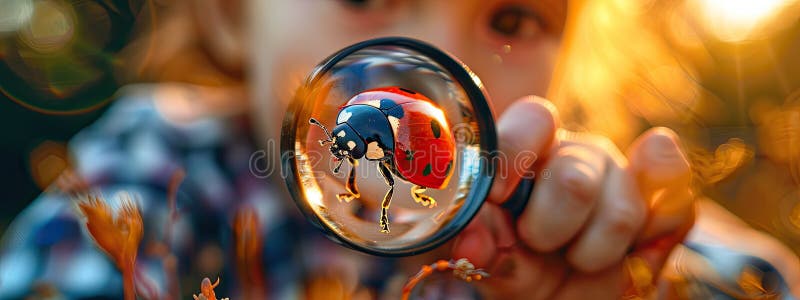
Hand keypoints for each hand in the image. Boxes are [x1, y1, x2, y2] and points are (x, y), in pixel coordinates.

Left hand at [451, 97, 694, 298]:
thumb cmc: (519, 264)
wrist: (560, 293)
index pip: (534, 119)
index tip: (497, 196)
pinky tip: (629, 254)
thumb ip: (482, 246)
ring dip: (591, 256)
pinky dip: (650, 244)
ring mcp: (624, 175)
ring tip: (573, 262)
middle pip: (575, 179)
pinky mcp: (667, 202)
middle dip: (549, 229)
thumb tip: (472, 240)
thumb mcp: (492, 259)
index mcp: (529, 150)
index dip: (515, 152)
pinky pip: (678, 210)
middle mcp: (578, 154)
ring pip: (622, 214)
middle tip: (534, 244)